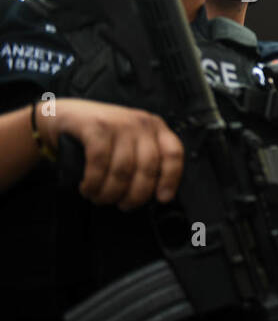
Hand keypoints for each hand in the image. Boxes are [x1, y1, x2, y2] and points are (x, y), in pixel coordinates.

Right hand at [39, 98, 184, 208]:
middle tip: (123, 206)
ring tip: (100, 199)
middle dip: (135, 194)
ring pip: (123, 169)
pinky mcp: (95, 126)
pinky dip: (93, 182)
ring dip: (110, 192)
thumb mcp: (128, 142)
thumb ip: (143, 159)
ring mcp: (118, 123)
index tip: (162, 198)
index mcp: (155, 128)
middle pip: (148, 167)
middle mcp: (141, 123)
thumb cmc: (97, 136)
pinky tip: (87, 189)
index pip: (173, 154)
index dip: (170, 179)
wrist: (59, 115)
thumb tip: (155, 194)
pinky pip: (99, 162)